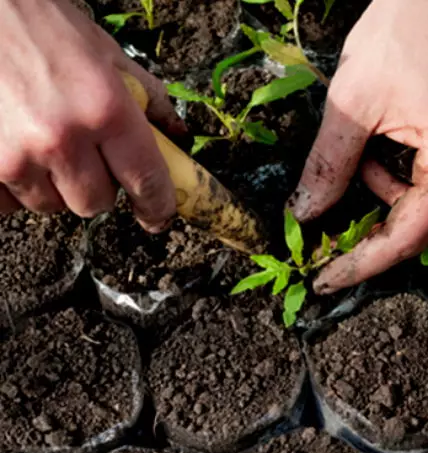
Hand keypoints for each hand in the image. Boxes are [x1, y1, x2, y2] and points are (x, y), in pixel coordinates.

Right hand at [0, 0, 184, 231]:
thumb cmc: (46, 28)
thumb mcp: (109, 55)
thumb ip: (149, 99)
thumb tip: (176, 135)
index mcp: (106, 110)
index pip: (146, 181)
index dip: (157, 206)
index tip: (157, 215)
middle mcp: (63, 139)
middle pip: (96, 204)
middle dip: (98, 186)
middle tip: (88, 155)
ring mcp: (17, 156)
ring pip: (53, 205)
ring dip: (56, 185)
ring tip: (47, 144)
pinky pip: (12, 203)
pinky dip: (19, 186)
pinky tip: (18, 151)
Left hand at [287, 0, 427, 293]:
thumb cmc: (403, 29)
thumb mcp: (352, 103)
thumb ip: (328, 166)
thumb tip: (305, 213)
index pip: (407, 237)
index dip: (362, 263)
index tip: (325, 279)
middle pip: (426, 228)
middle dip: (375, 230)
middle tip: (333, 230)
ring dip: (390, 197)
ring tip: (363, 158)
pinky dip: (408, 177)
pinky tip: (388, 144)